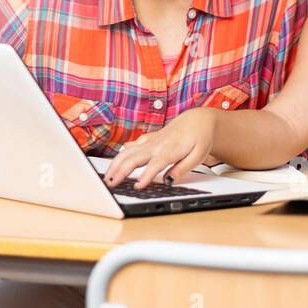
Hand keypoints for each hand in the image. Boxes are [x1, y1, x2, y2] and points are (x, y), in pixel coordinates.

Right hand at [102, 107, 218, 189]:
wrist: (198, 120)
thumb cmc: (199, 138)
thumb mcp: (199, 155)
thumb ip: (183, 169)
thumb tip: (169, 181)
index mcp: (170, 150)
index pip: (155, 165)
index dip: (146, 176)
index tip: (137, 186)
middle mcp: (156, 145)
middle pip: (134, 158)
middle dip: (120, 171)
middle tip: (111, 184)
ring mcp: (150, 142)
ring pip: (128, 152)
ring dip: (116, 164)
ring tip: (108, 178)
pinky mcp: (147, 140)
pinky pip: (131, 148)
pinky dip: (120, 156)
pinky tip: (113, 163)